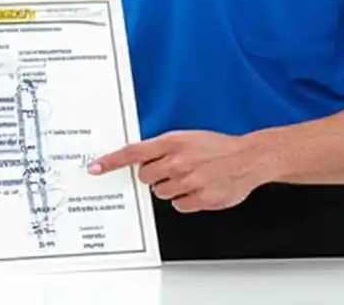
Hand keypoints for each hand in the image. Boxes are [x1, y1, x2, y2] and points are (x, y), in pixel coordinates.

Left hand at [88, 130, 272, 212]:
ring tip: (190, 178)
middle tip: (172, 170)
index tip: (95, 168)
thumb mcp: (185, 138)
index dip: (111, 162)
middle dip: (154, 176)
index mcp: (171, 143)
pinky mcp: (201, 198)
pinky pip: (179, 205)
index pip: (132, 153)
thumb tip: (140, 160)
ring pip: (161, 193)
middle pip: (145, 177)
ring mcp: (189, 181)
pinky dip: (186, 201)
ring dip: (171, 188)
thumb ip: (162, 148)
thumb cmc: (217, 147)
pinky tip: (198, 190)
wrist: (248, 158)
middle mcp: (177, 161)